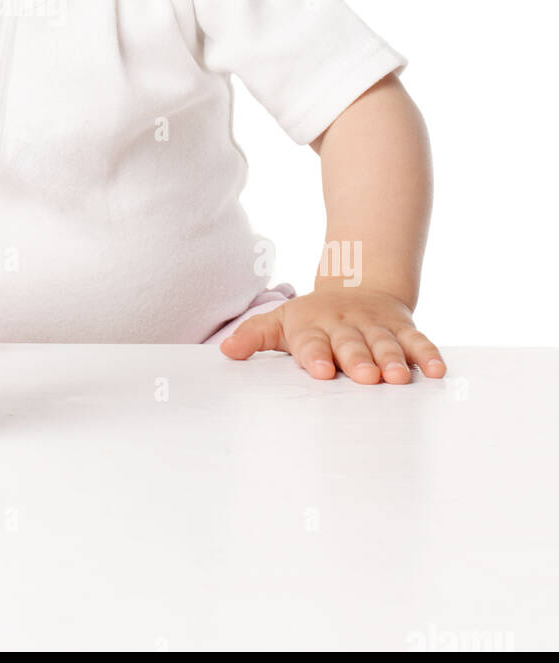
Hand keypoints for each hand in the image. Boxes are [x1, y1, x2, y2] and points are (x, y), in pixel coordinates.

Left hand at [219, 286, 446, 382]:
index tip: (320, 371)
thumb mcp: (280, 322)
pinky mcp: (402, 328)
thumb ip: (254, 337)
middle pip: (352, 344)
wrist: (358, 285)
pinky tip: (437, 371)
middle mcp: (346, 326)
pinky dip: (428, 354)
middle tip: (365, 376)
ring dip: (393, 359)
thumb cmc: (313, 318)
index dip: (316, 355)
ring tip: (398, 377)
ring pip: (385, 343)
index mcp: (313, 326)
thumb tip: (225, 351)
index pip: (312, 342)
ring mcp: (375, 326)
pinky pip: (417, 341)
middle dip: (358, 359)